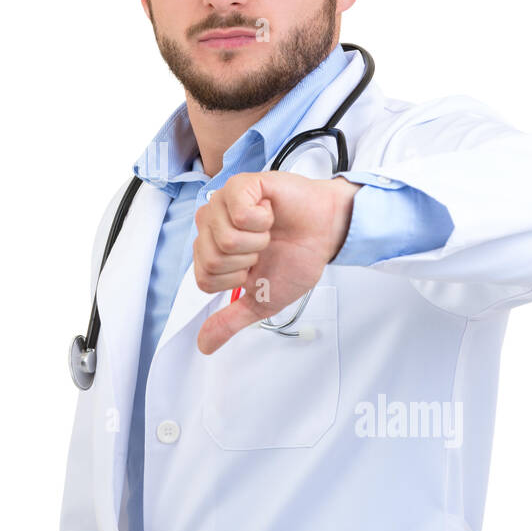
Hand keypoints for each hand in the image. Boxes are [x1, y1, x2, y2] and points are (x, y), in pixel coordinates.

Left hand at [193, 172, 361, 354]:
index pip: (205, 279)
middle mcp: (211, 225)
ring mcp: (223, 203)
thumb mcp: (261, 300)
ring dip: (258, 241)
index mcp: (210, 250)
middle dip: (248, 261)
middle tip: (264, 247)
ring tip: (269, 231)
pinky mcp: (241, 185)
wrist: (326, 234)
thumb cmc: (295, 259)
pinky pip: (239, 213)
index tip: (255, 267)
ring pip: (225, 239)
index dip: (236, 279)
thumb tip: (204, 345)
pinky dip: (262, 220)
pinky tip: (270, 214)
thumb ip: (231, 321)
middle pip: (211, 260)